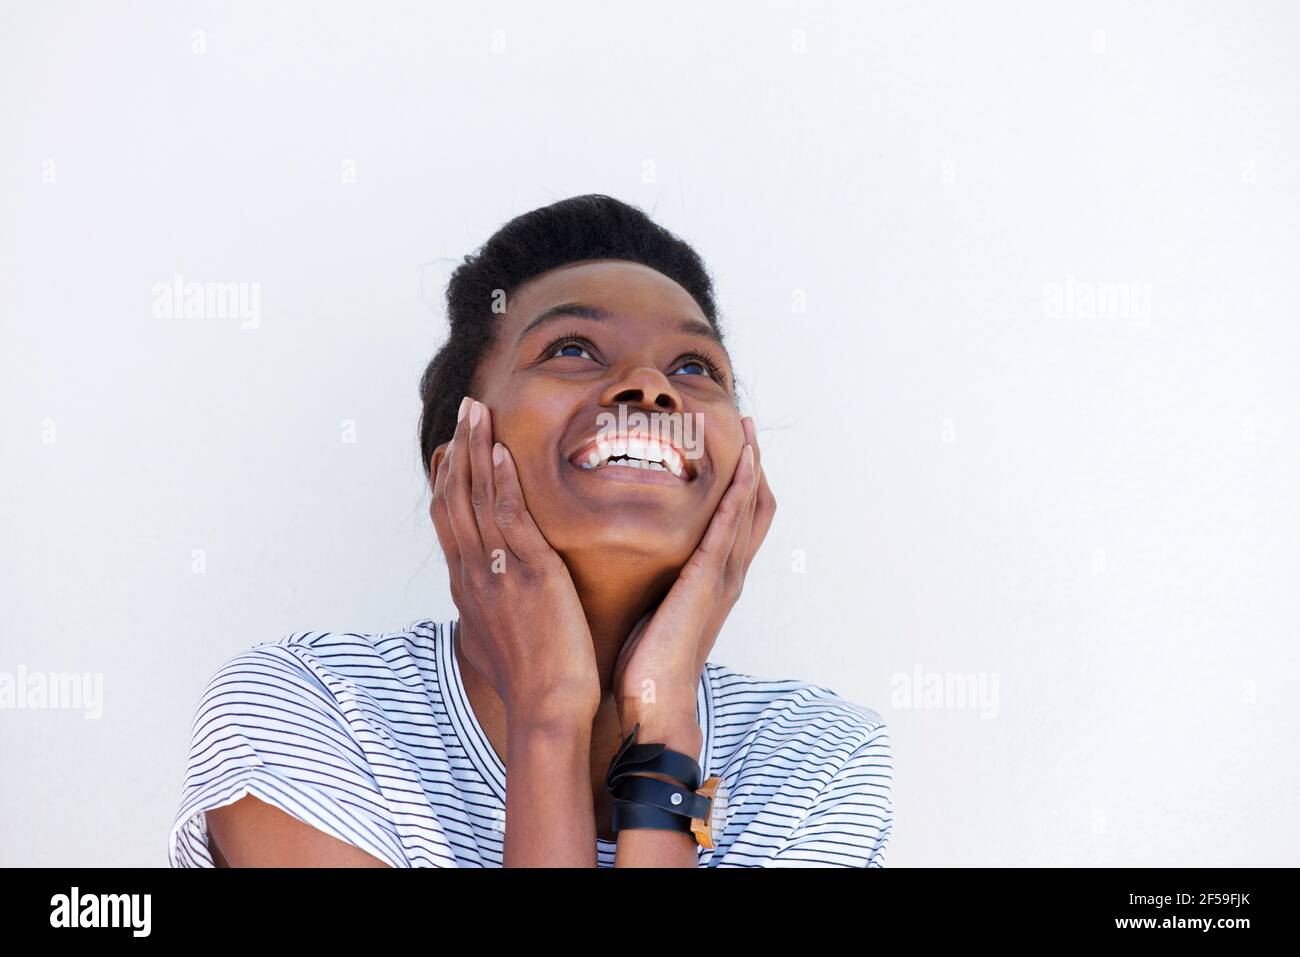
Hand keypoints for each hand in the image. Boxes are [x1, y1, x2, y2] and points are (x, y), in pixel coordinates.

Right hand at [430, 396, 600, 727]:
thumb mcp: (494, 645)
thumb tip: (479, 614)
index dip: (449, 478)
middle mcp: (474, 575)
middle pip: (454, 499)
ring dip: (475, 450)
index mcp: (468, 588)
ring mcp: (498, 572)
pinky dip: (501, 481)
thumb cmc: (530, 684)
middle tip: (465, 410)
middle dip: (458, 450)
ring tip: (478, 411)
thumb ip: (485, 618)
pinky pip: (509, 518)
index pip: (449, 521)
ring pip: (477, 499)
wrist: (546, 709)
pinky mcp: (530, 575)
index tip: (452, 446)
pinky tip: (500, 451)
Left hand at [611, 416, 775, 735]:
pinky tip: (742, 465)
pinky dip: (740, 492)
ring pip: (751, 510)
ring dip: (753, 468)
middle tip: (750, 426)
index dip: (743, 485)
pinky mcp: (708, 580)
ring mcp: (723, 576)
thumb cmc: (646, 664)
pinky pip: (730, 526)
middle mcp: (728, 574)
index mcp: (715, 581)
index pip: (740, 522)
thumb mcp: (654, 612)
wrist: (654, 701)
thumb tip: (640, 567)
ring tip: (750, 431)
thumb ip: (658, 586)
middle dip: (756, 466)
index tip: (736, 450)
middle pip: (756, 508)